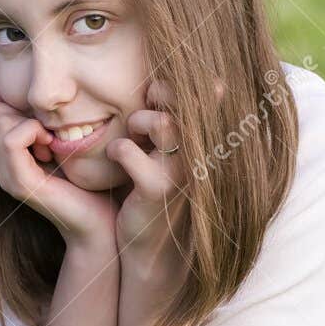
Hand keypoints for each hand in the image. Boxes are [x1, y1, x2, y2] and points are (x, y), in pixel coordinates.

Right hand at [0, 87, 117, 248]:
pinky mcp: (19, 182)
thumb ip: (33, 117)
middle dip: (17, 108)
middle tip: (44, 132)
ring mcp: (4, 175)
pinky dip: (33, 131)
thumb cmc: (81, 177)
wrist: (97, 219)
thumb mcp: (53, 137)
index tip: (27, 110)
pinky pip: (11, 140)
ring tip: (48, 141)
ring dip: (28, 121)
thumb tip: (14, 90)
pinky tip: (48, 144)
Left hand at [106, 80, 187, 275]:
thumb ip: (169, 117)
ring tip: (132, 133)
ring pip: (164, 123)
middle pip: (189, 101)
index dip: (177, 85)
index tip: (156, 94)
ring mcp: (181, 173)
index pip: (208, 93)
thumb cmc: (153, 183)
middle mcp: (200, 154)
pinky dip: (117, 149)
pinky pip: (129, 152)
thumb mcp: (166, 149)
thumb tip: (159, 83)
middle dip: (160, 94)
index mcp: (205, 139)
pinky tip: (116, 157)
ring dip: (139, 120)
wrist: (150, 242)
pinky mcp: (156, 189)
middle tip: (145, 107)